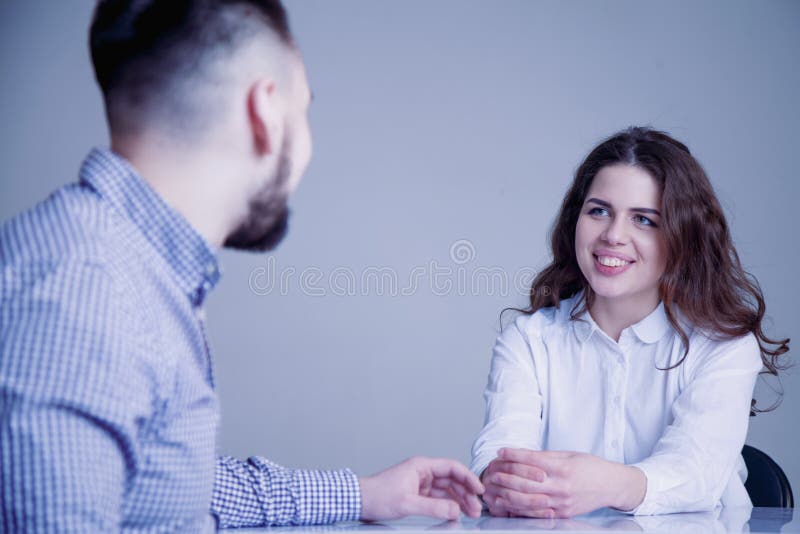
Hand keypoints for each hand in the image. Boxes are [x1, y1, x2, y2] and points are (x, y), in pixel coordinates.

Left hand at [359, 456, 484, 521]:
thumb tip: (455, 510)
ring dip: (458, 500)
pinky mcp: (416, 494)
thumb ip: (433, 507)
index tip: (479, 489)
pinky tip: (455, 512)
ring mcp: (419, 483)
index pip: (452, 468)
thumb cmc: (377, 495)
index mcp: (421, 466)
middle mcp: (422, 472)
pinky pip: (437, 498)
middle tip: (476, 507)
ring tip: (470, 512)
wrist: (359, 501)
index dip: (468, 478)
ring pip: (446, 490)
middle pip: (451, 480)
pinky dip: (447, 505)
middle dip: (466, 493)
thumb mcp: (408, 503)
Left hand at [488, 448, 645, 517]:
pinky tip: (507, 504)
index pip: (532, 461)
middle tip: (491, 471)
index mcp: (563, 468)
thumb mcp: (568, 455)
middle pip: (526, 482)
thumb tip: (519, 454)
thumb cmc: (590, 467)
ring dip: (507, 495)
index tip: (500, 452)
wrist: (611, 485)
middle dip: (505, 476)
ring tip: (493, 490)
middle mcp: (561, 487)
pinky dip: (519, 509)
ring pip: (528, 501)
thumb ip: (544, 457)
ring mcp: (561, 503)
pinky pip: (536, 513)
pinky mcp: (562, 514)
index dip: (513, 455)